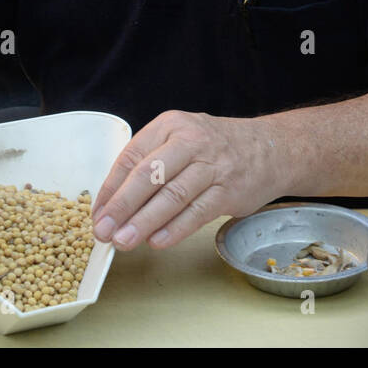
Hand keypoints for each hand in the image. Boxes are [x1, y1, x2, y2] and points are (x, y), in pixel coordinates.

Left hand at [91, 110, 286, 251]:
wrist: (270, 148)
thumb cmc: (215, 147)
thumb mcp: (181, 138)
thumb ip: (150, 163)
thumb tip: (113, 203)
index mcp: (171, 125)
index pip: (132, 156)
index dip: (111, 187)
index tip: (97, 213)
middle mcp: (191, 141)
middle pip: (150, 174)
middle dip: (123, 205)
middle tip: (104, 230)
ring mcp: (213, 165)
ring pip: (173, 195)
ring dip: (145, 221)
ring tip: (124, 241)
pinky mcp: (230, 190)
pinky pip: (198, 212)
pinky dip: (176, 229)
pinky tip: (157, 242)